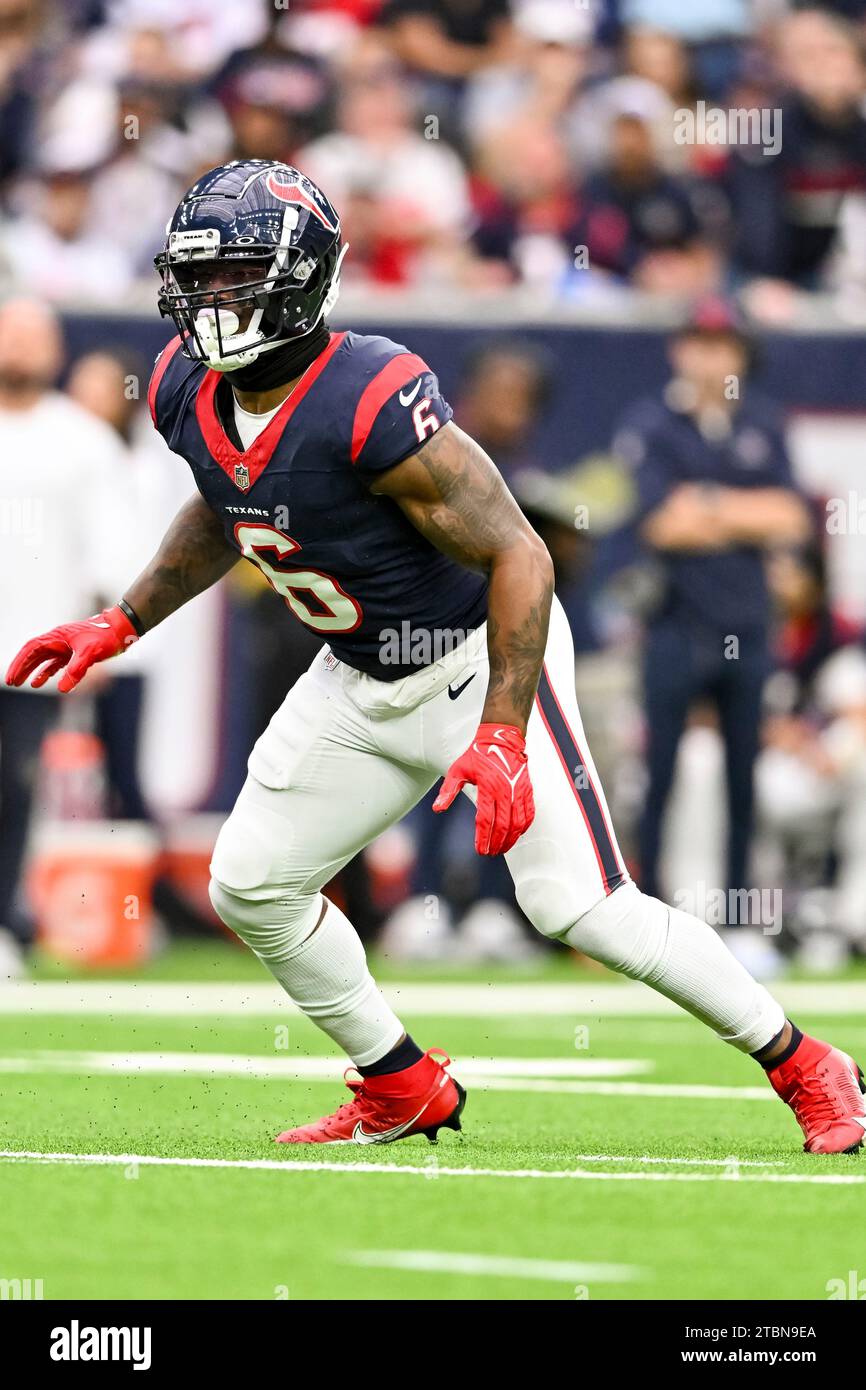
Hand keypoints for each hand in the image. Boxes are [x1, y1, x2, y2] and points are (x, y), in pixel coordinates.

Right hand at [5, 605, 137, 692]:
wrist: (122, 629)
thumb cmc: (106, 636)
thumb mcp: (90, 653)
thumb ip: (76, 670)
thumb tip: (62, 689)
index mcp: (57, 636)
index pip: (31, 649)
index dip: (20, 663)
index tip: (13, 677)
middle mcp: (58, 640)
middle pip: (33, 654)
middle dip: (22, 668)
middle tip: (12, 682)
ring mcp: (66, 646)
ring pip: (43, 659)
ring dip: (32, 671)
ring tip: (21, 683)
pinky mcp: (74, 653)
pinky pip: (55, 663)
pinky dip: (46, 672)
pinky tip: (40, 682)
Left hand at [433, 722, 534, 854]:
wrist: (502, 739)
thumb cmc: (478, 755)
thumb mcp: (458, 770)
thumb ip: (448, 791)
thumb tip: (437, 809)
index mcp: (487, 787)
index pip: (485, 820)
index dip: (483, 838)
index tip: (480, 850)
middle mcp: (505, 791)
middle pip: (503, 825)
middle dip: (497, 842)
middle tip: (491, 853)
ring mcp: (518, 791)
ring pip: (517, 822)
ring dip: (511, 839)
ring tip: (503, 849)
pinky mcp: (526, 790)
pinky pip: (529, 813)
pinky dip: (524, 826)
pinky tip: (518, 834)